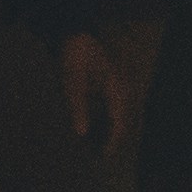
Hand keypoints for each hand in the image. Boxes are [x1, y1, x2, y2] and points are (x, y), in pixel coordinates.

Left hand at [55, 30, 127, 156]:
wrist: (74, 33)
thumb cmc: (74, 55)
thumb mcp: (71, 80)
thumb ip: (77, 106)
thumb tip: (81, 132)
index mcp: (116, 90)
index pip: (118, 122)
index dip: (112, 142)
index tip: (103, 157)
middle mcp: (120, 90)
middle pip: (119, 121)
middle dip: (109, 140)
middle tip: (96, 158)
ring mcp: (115, 88)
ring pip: (114, 116)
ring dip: (104, 131)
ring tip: (92, 147)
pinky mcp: (107, 86)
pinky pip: (108, 109)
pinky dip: (100, 120)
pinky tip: (89, 128)